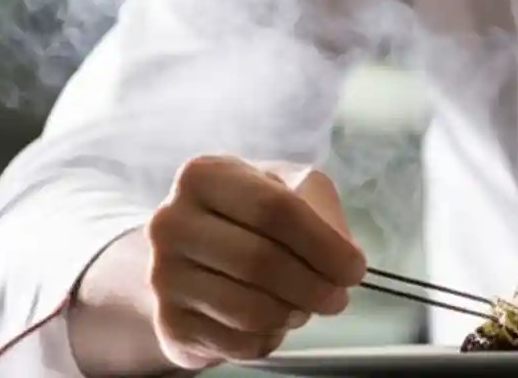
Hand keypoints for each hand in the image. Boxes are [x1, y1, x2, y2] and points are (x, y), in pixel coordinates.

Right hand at [146, 156, 366, 368]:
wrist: (185, 255)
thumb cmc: (246, 214)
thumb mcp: (286, 187)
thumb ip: (319, 208)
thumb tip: (344, 255)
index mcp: (204, 175)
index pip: (275, 209)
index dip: (324, 244)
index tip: (354, 268)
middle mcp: (172, 222)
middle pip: (262, 262)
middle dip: (316, 286)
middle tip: (339, 297)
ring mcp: (163, 275)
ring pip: (250, 309)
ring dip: (294, 313)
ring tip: (306, 306)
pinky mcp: (169, 324)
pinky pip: (237, 342)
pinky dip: (270, 337)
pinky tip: (273, 320)